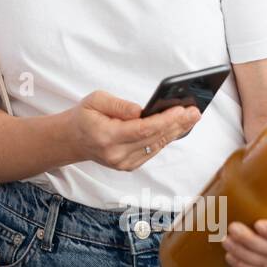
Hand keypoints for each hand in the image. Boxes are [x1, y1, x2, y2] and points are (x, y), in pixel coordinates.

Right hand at [69, 91, 200, 170]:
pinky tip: (177, 128)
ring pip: (156, 146)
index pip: (142, 129)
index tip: (182, 110)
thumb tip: (141, 110)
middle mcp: (116, 154)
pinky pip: (152, 151)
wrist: (72, 140)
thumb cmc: (84, 117)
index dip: (165, 120)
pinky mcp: (129, 166)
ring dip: (175, 132)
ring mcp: (124, 163)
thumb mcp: (95, 100)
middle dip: (177, 124)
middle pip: (154, 139)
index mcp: (106, 136)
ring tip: (191, 118)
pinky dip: (166, 138)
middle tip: (195, 112)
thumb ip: (118, 105)